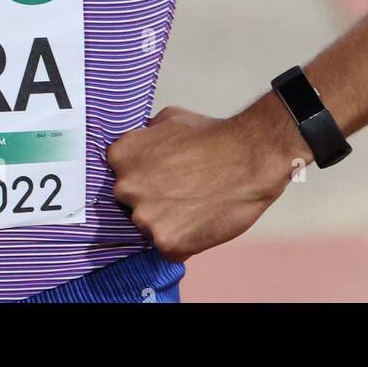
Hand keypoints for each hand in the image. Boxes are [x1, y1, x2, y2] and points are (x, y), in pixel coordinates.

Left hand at [106, 102, 301, 262]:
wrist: (249, 158)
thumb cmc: (212, 134)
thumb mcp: (168, 119)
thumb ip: (145, 137)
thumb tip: (140, 145)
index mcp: (120, 156)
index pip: (119, 173)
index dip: (141, 175)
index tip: (159, 174)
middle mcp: (125, 187)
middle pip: (130, 202)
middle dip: (150, 198)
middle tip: (180, 190)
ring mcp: (144, 218)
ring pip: (148, 226)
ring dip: (166, 221)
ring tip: (194, 204)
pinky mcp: (166, 243)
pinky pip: (167, 247)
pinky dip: (182, 240)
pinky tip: (200, 220)